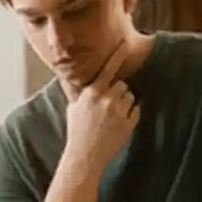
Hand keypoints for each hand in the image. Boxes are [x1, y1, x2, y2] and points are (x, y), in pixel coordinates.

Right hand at [62, 42, 139, 172]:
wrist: (85, 156)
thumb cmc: (76, 130)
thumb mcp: (73, 107)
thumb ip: (76, 90)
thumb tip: (65, 75)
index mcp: (92, 93)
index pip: (108, 69)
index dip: (118, 55)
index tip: (125, 45)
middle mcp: (107, 99)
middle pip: (122, 84)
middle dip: (117, 91)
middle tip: (109, 104)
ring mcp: (119, 112)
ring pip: (130, 95)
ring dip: (125, 102)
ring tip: (113, 115)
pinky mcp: (129, 124)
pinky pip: (136, 109)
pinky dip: (131, 113)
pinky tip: (119, 122)